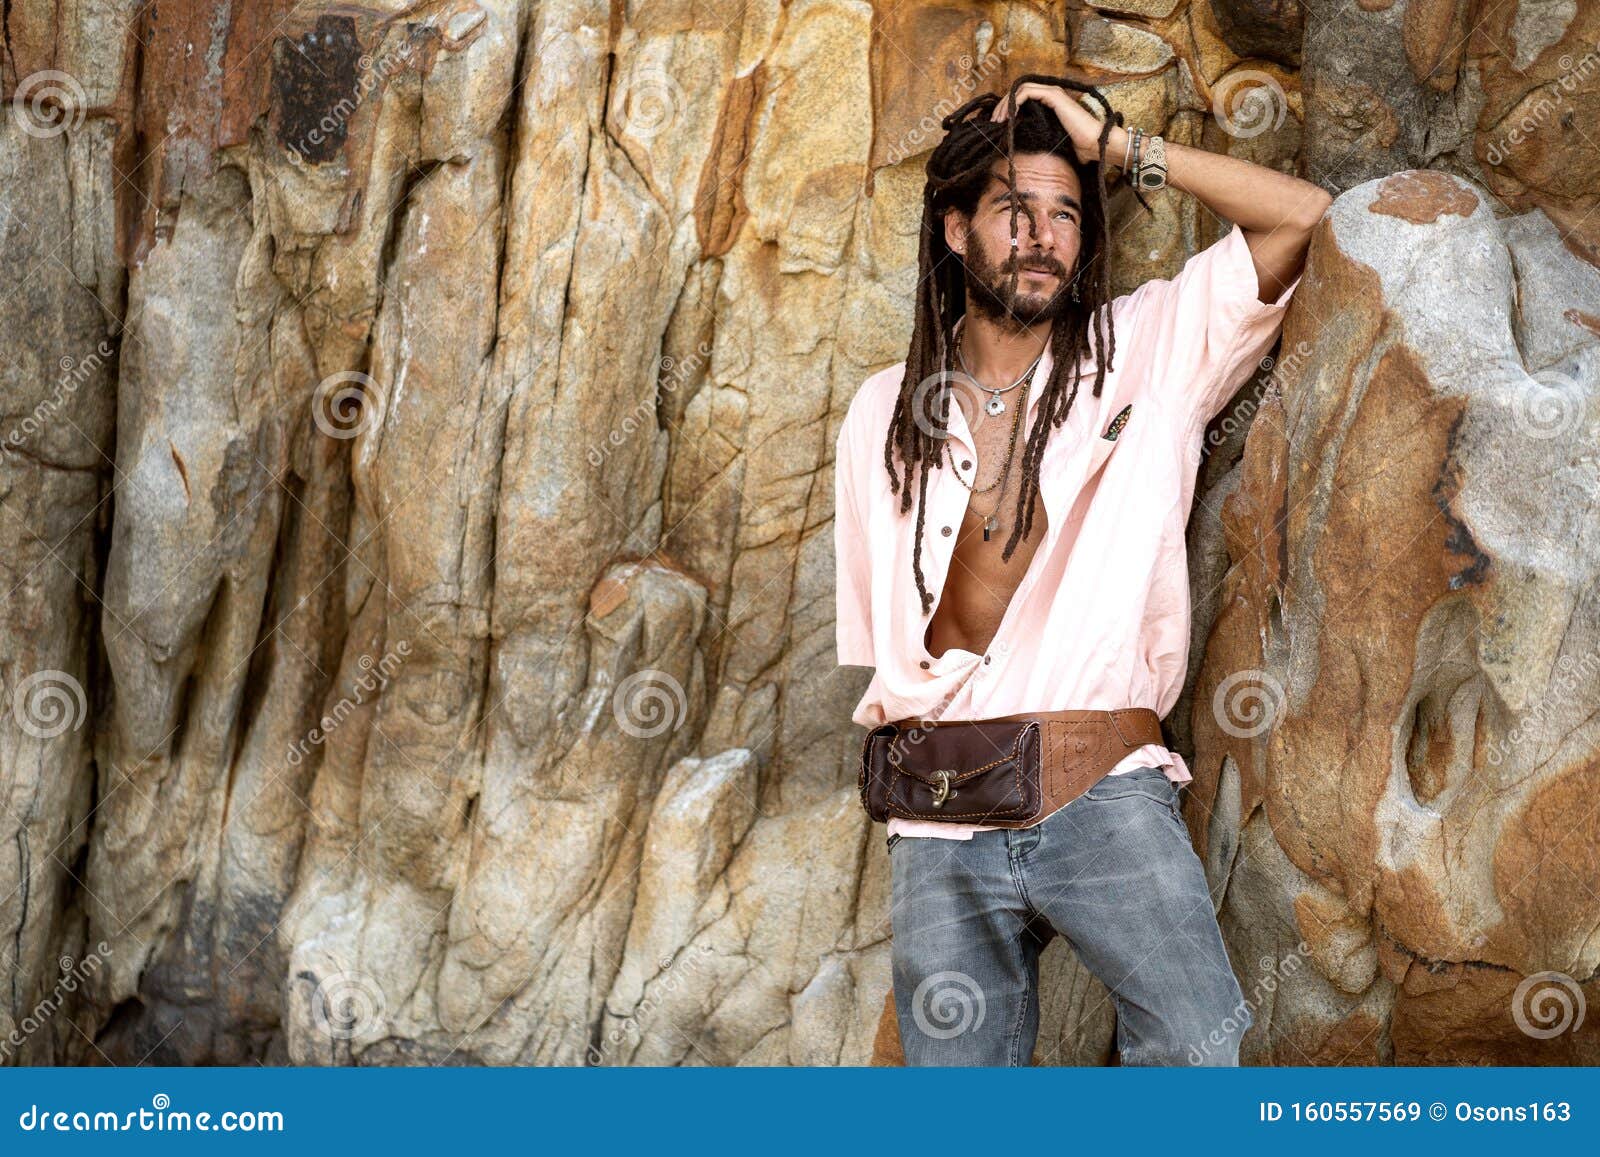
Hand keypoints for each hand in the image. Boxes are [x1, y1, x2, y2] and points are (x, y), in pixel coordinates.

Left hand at [990, 82, 1129, 168]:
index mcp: (1051, 101)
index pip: (1023, 97)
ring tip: (998, 120)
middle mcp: (1051, 93)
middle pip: (1019, 91)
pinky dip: (1015, 103)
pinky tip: (1010, 117)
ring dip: (1006, 104)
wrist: (1096, 144)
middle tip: (994, 122)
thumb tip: (1027, 150)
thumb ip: (1042, 137)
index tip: (999, 124)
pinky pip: (1026, 93)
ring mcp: (1053, 92)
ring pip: (1020, 90)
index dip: (1008, 108)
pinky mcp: (1054, 96)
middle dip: (1003, 105)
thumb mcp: (1053, 140)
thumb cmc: (1080, 146)